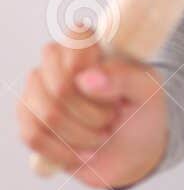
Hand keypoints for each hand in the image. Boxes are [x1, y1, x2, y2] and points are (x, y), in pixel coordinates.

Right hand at [16, 22, 168, 187]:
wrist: (134, 153)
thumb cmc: (141, 114)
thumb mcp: (148, 92)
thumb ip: (126, 77)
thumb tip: (86, 79)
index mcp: (86, 45)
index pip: (77, 36)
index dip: (94, 69)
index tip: (112, 89)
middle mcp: (56, 61)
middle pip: (61, 87)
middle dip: (95, 114)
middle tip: (113, 117)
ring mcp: (37, 90)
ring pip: (48, 114)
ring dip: (84, 135)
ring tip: (101, 136)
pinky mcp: (29, 120)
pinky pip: (34, 136)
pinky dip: (65, 151)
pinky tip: (83, 153)